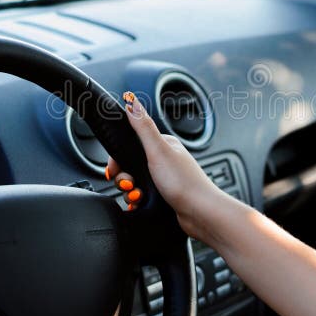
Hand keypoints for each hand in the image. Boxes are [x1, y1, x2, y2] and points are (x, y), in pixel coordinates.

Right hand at [106, 93, 227, 240]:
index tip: (115, 170)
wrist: (201, 214)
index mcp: (163, 145)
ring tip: (138, 197)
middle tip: (130, 185)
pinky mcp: (163, 196)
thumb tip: (132, 101)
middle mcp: (163, 160)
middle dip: (124, 179)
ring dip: (130, 192)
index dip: (118, 159)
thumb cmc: (185, 182)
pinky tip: (140, 205)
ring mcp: (164, 178)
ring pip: (134, 183)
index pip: (130, 146)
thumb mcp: (158, 150)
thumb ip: (143, 126)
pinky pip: (141, 197)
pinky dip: (137, 202)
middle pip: (130, 166)